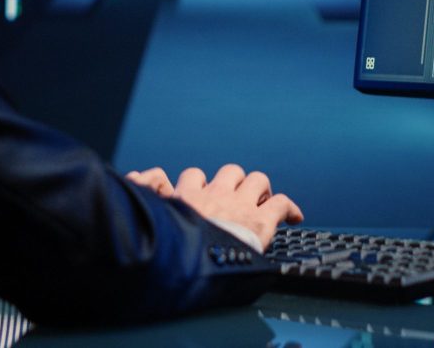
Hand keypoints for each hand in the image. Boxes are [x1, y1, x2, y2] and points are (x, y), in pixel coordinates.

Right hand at [126, 164, 302, 248]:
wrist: (192, 261)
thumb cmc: (169, 245)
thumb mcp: (150, 213)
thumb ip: (146, 190)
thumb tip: (138, 175)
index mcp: (188, 197)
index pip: (194, 176)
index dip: (200, 184)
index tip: (202, 193)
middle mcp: (216, 194)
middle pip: (230, 172)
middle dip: (235, 182)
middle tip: (237, 199)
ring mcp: (241, 204)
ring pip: (257, 180)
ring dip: (260, 189)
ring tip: (260, 202)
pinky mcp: (261, 219)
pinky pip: (281, 203)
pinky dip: (289, 207)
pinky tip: (294, 216)